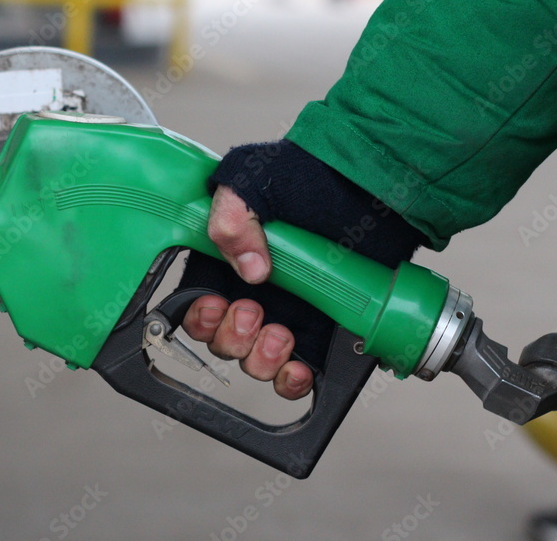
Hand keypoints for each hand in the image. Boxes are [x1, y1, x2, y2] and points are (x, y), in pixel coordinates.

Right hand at [180, 186, 313, 399]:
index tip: (214, 304)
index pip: (196, 311)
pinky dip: (290, 380)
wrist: (360, 184)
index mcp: (225, 267)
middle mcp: (251, 295)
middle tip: (252, 311)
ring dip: (261, 358)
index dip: (200, 318)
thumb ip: (234, 217)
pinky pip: (293, 375)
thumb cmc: (304, 177)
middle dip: (233, 336)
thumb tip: (248, 267)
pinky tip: (297, 367)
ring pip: (253, 362)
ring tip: (280, 334)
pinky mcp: (318, 332)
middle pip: (222, 343)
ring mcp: (285, 315)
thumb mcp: (253, 182)